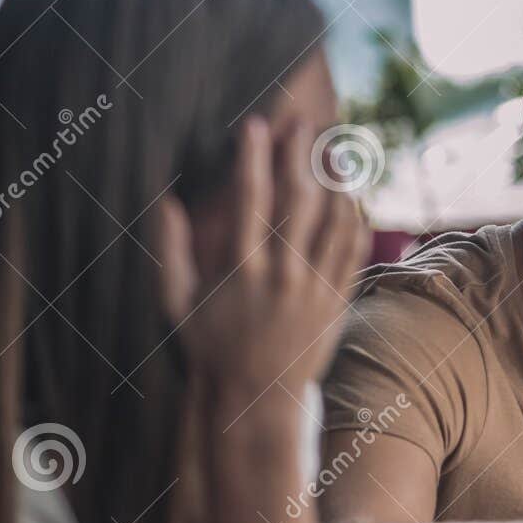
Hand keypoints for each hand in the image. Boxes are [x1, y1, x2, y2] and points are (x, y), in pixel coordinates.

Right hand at [156, 117, 369, 394]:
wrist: (255, 399)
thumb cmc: (209, 347)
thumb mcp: (176, 303)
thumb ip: (171, 251)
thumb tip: (166, 201)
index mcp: (240, 271)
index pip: (250, 201)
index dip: (253, 158)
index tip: (254, 124)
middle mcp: (282, 276)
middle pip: (297, 203)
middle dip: (299, 157)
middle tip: (302, 123)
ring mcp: (315, 289)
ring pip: (335, 223)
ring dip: (337, 182)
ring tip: (335, 150)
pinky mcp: (337, 301)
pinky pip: (353, 253)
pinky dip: (356, 221)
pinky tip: (353, 196)